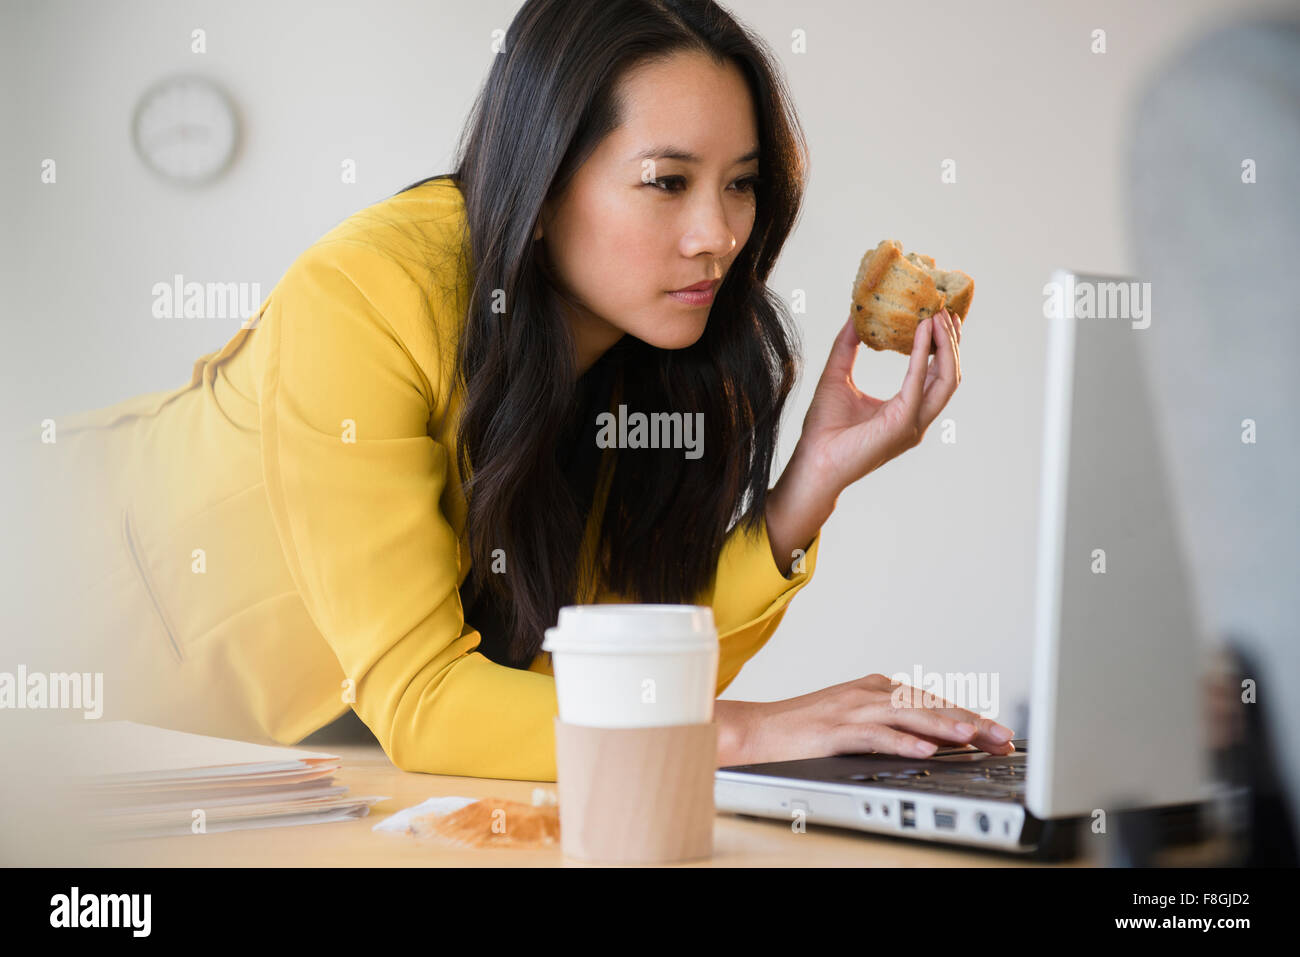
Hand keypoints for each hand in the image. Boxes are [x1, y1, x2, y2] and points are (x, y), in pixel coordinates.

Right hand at [717, 672, 1012, 766]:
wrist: (754, 731)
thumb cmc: (803, 731)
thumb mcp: (855, 722)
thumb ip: (891, 726)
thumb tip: (935, 742)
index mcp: (875, 690)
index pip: (932, 701)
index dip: (968, 717)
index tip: (998, 734)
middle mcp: (867, 694)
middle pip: (927, 704)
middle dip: (968, 721)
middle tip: (1001, 737)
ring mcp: (850, 710)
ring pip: (906, 715)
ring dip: (942, 725)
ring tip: (973, 737)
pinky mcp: (833, 731)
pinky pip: (873, 736)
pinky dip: (901, 742)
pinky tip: (924, 751)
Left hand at [795, 307, 962, 500]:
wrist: (812, 463)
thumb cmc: (823, 429)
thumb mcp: (836, 376)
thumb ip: (847, 346)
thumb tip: (854, 315)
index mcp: (905, 410)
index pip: (935, 373)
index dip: (941, 344)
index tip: (940, 314)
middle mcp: (916, 418)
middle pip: (949, 374)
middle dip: (951, 341)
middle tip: (945, 309)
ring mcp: (914, 424)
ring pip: (946, 379)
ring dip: (946, 344)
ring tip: (937, 314)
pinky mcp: (903, 425)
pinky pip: (919, 383)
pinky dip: (923, 353)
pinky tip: (921, 330)